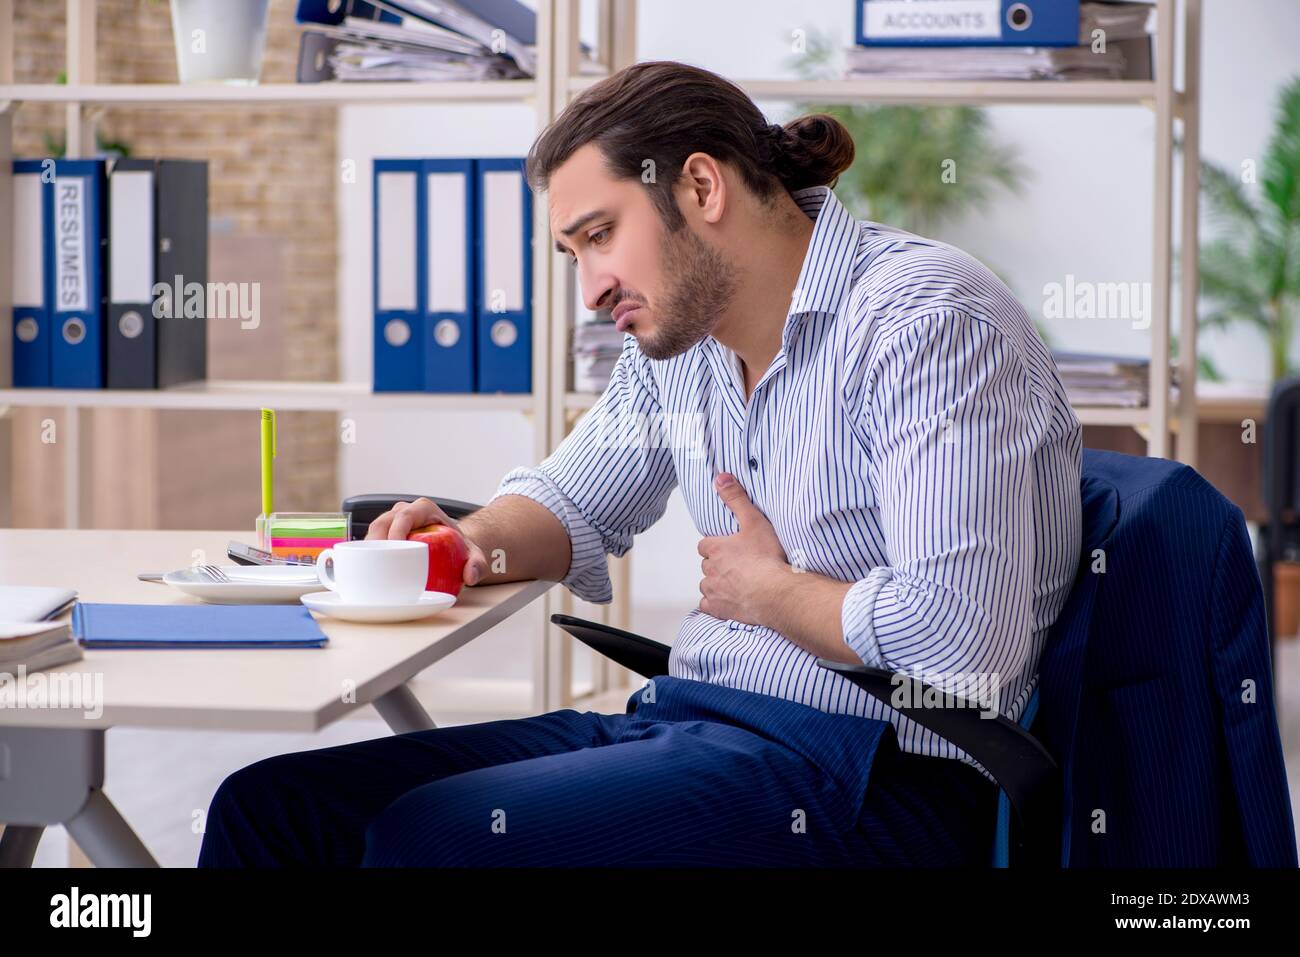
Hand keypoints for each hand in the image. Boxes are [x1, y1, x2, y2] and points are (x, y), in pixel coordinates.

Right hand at [365, 497, 489, 585]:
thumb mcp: (474, 554)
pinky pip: (372, 541)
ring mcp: (392, 521)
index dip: (396, 531)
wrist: (453, 547)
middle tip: (376, 564)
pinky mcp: (385, 535)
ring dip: (368, 549)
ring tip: (368, 569)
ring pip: (373, 531)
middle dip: (376, 542)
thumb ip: (478, 564)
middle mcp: (405, 511)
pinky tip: (367, 570)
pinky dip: (368, 554)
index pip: (405, 516)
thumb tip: (471, 576)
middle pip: (383, 522)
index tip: (395, 549)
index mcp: (424, 509)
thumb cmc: (460, 547)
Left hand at [697, 473, 789, 623]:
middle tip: (736, 565)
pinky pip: (708, 606)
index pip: (705, 545)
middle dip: (717, 564)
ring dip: (715, 583)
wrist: (775, 592)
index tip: (727, 547)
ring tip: (734, 583)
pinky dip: (715, 604)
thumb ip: (736, 498)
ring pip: (706, 585)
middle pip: (707, 565)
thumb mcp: (754, 521)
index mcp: (716, 548)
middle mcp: (710, 569)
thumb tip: (720, 477)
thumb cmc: (767, 558)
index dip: (715, 545)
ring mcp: (713, 590)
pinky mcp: (719, 609)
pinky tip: (728, 601)